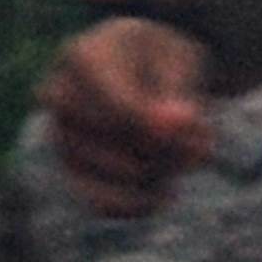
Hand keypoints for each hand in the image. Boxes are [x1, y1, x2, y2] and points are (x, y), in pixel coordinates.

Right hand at [41, 14, 213, 214]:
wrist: (151, 70)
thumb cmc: (164, 61)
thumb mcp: (180, 63)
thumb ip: (176, 93)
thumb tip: (174, 125)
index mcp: (82, 57)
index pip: (117, 108)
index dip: (159, 128)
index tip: (195, 125)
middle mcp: (59, 97)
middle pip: (113, 141)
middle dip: (166, 147)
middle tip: (202, 139)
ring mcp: (61, 136)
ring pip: (112, 174)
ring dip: (161, 174)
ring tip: (189, 157)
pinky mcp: (72, 171)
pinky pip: (98, 203)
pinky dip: (140, 204)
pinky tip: (166, 192)